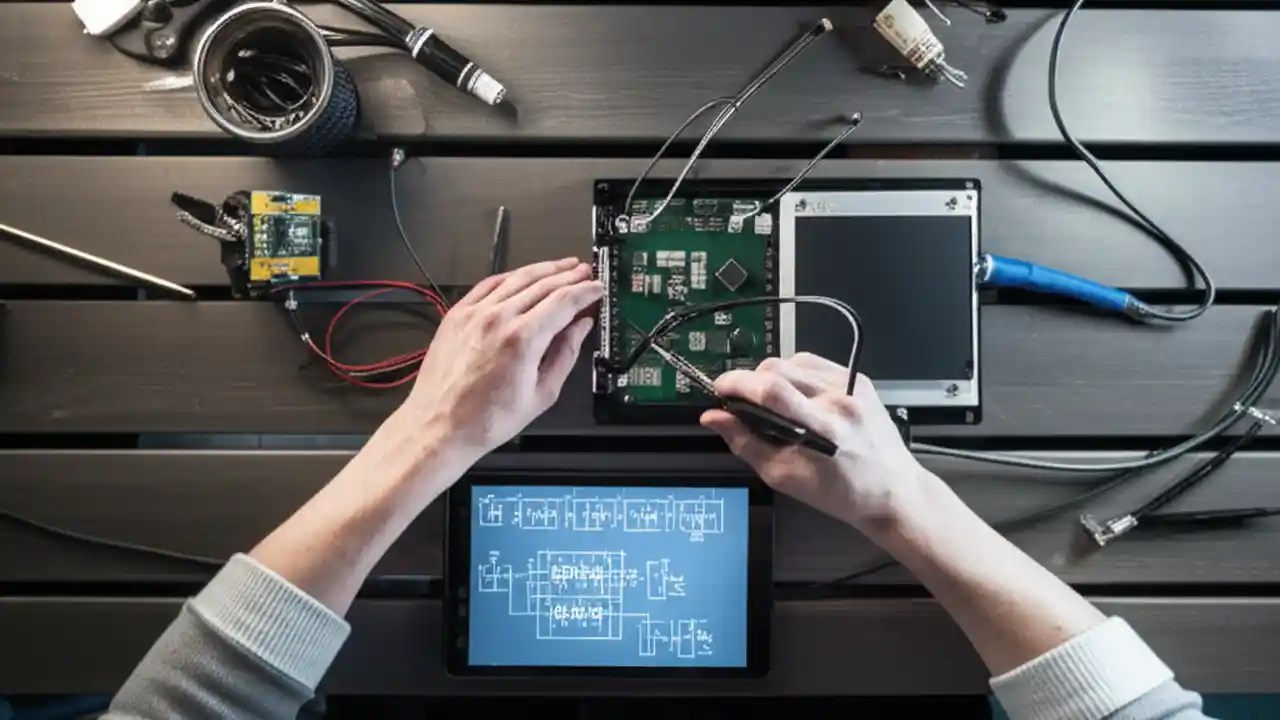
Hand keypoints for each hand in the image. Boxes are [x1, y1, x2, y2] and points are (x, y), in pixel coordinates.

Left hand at [400, 257, 601, 464]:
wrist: (440, 426)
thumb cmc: (487, 419)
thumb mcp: (542, 394)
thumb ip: (565, 354)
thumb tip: (581, 327)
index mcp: (523, 339)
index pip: (564, 301)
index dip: (586, 290)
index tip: (597, 287)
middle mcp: (498, 318)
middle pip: (543, 284)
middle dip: (569, 275)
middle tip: (585, 271)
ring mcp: (475, 313)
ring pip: (516, 278)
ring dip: (543, 270)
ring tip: (562, 267)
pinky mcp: (458, 314)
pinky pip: (488, 285)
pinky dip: (510, 276)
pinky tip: (522, 275)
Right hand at [700, 353, 933, 534]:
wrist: (891, 490)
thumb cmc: (839, 493)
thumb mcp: (784, 477)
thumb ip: (745, 443)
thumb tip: (713, 418)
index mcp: (822, 430)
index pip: (771, 390)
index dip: (738, 382)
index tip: (720, 389)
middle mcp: (840, 401)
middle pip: (778, 368)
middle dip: (750, 380)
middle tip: (743, 402)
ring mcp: (853, 386)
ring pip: (794, 360)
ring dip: (772, 376)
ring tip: (772, 401)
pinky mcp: (860, 380)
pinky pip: (814, 363)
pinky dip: (795, 374)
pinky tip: (795, 394)